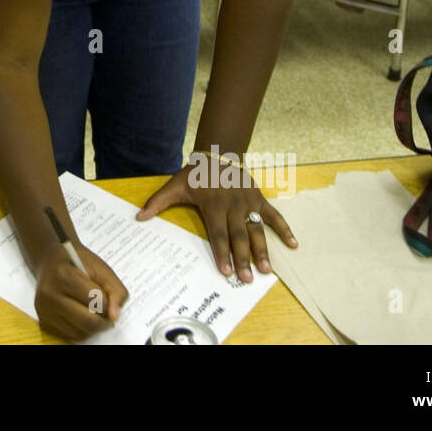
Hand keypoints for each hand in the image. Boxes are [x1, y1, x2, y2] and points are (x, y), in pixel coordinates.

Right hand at [33, 242, 128, 340]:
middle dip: (104, 321)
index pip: (96, 301)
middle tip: (107, 315)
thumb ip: (115, 290)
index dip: (109, 304)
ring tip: (93, 313)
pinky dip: (81, 330)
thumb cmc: (76, 262)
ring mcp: (44, 310)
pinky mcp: (43, 321)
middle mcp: (50, 295)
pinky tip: (81, 316)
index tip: (109, 300)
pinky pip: (70, 336)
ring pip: (80, 333)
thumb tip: (114, 317)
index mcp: (64, 276)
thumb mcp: (100, 268)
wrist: (50, 261)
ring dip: (92, 327)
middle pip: (88, 322)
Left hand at [136, 155, 296, 281]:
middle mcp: (232, 205)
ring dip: (262, 250)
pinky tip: (293, 244)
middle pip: (238, 236)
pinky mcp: (259, 198)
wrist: (218, 151)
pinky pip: (274, 215)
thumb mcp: (175, 185)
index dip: (221, 252)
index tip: (224, 271)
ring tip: (267, 270)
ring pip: (256, 229)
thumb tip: (138, 218)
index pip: (218, 233)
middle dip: (242, 259)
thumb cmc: (195, 173)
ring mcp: (248, 202)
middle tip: (246, 279)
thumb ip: (158, 202)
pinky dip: (284, 229)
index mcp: (213, 204)